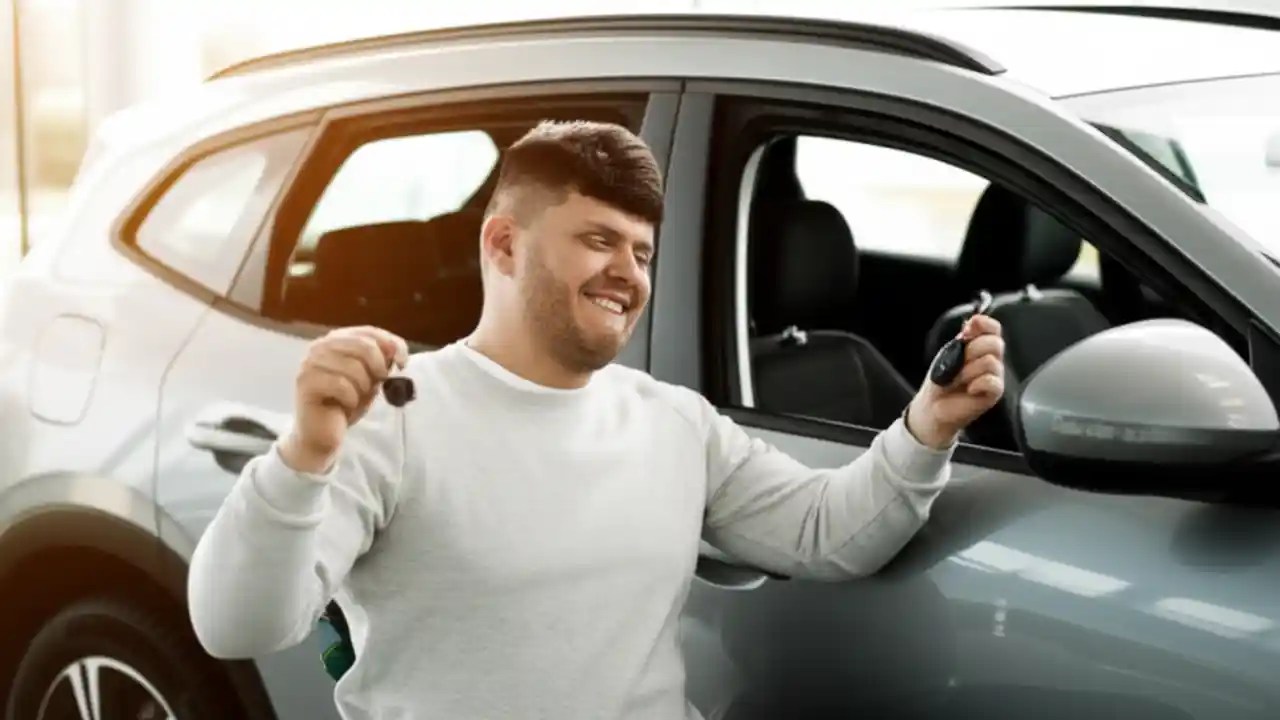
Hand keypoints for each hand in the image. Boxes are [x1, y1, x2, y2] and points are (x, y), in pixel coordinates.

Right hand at [279, 326, 408, 473]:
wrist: (323, 433)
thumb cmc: (347, 402)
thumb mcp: (372, 378)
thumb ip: (383, 360)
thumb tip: (396, 349)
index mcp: (337, 339)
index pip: (369, 332)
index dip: (391, 344)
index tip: (403, 364)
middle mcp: (320, 346)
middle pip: (363, 345)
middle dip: (377, 368)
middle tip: (375, 385)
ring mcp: (310, 363)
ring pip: (353, 367)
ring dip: (362, 388)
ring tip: (353, 398)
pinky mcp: (306, 382)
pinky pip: (341, 385)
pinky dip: (350, 399)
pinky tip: (343, 406)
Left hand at [907, 314, 1004, 448]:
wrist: (933, 405)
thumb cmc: (941, 379)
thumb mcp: (948, 353)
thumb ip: (962, 338)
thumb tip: (972, 322)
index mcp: (981, 346)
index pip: (993, 328)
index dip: (984, 325)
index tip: (967, 331)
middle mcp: (992, 359)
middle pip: (994, 343)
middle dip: (971, 351)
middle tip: (957, 364)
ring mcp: (995, 376)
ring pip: (990, 362)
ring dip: (968, 371)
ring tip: (958, 381)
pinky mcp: (995, 393)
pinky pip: (992, 381)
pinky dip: (977, 383)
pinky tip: (969, 389)